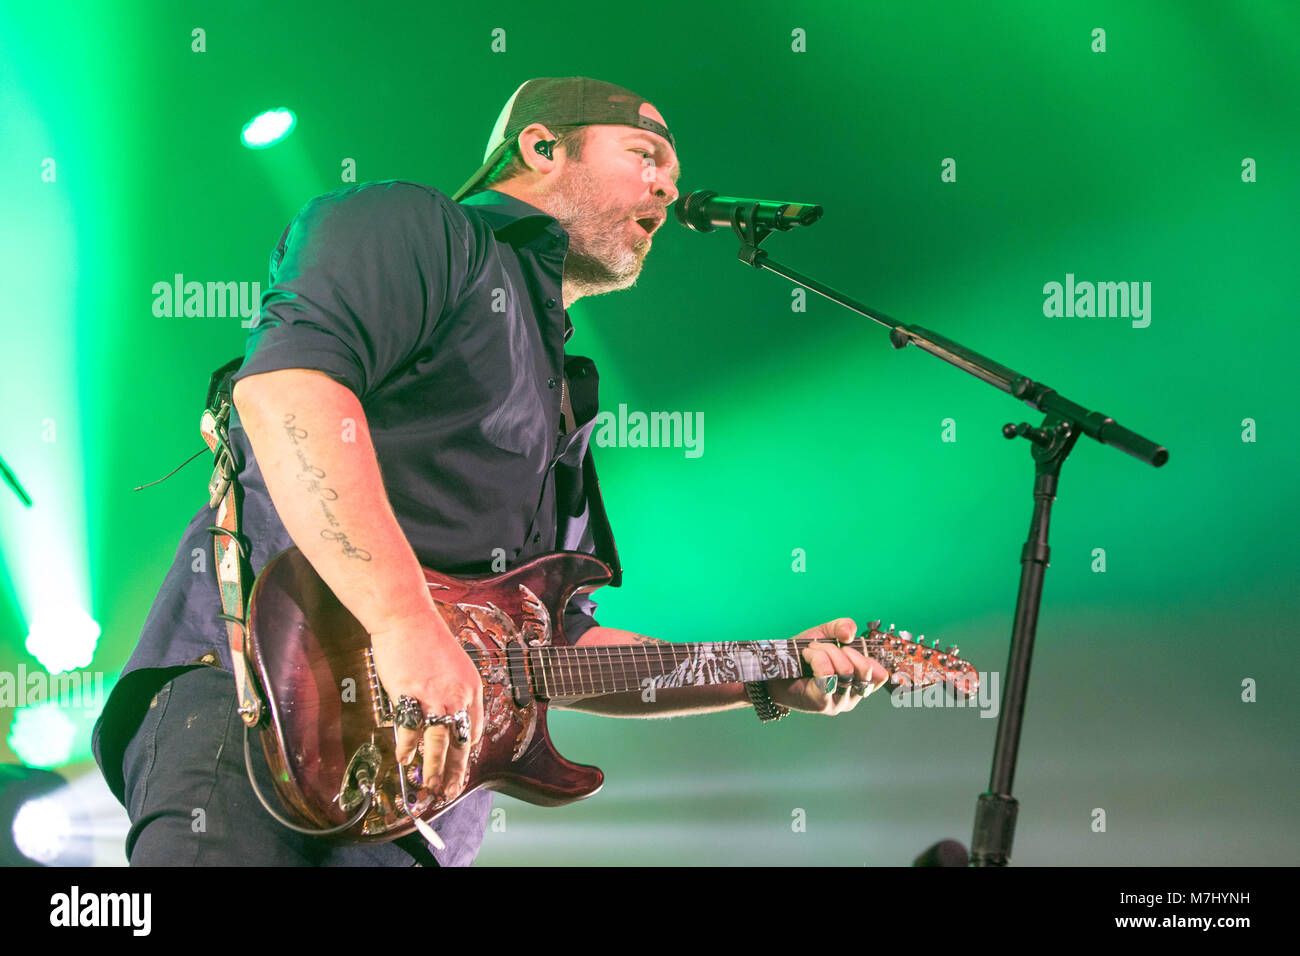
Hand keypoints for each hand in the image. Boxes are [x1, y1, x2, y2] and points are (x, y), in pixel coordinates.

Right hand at [368, 611, 484, 800]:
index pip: (474, 728)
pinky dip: (406, 748)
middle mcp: (458, 695)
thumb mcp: (453, 665)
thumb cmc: (426, 638)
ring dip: (433, 769)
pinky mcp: (411, 695)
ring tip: (428, 786)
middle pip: (460, 742)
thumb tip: (444, 715)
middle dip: (455, 771)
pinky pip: (410, 730)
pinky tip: (403, 758)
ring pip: (438, 743)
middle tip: (449, 790)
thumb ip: (452, 691)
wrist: (407, 617)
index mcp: (472, 687)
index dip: (466, 751)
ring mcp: (435, 697)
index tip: (459, 764)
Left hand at [766, 618, 889, 714]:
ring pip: (846, 672)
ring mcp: (838, 702)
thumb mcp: (824, 635)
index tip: (845, 647)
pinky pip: (828, 677)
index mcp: (857, 684)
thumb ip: (841, 628)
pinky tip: (807, 656)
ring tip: (810, 650)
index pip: (880, 675)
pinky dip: (818, 660)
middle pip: (862, 670)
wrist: (772, 670)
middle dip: (841, 650)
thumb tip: (850, 634)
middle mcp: (852, 697)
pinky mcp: (822, 703)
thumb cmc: (800, 656)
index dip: (866, 657)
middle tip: (820, 645)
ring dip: (826, 652)